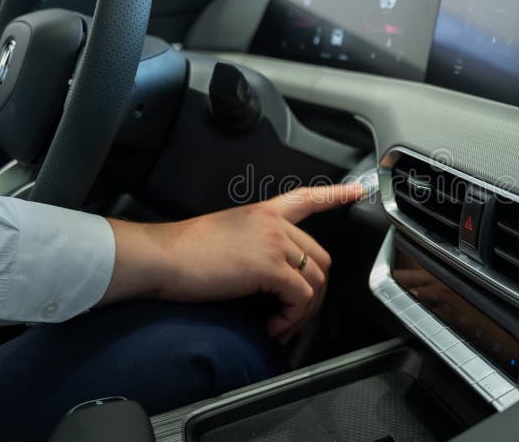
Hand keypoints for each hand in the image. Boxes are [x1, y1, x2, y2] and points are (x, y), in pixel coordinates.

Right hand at [102, 183, 362, 340]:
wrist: (161, 256)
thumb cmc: (183, 250)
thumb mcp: (226, 233)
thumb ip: (253, 242)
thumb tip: (263, 270)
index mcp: (264, 213)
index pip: (308, 198)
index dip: (336, 194)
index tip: (357, 191)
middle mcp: (274, 224)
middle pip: (320, 257)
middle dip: (316, 290)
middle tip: (296, 312)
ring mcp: (274, 243)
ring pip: (316, 279)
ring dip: (304, 310)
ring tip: (282, 323)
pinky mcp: (269, 267)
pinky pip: (300, 297)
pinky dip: (291, 318)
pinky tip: (274, 326)